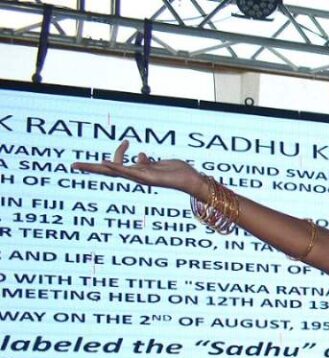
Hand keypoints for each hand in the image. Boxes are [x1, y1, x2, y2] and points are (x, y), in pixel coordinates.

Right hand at [70, 140, 202, 192]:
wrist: (190, 179)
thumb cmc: (176, 172)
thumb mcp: (157, 164)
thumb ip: (145, 161)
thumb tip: (139, 155)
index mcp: (137, 172)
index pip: (115, 167)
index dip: (108, 159)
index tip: (123, 143)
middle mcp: (136, 176)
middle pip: (108, 171)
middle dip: (90, 168)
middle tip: (73, 165)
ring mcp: (140, 178)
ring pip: (115, 171)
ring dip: (100, 167)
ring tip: (84, 164)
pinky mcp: (148, 178)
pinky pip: (129, 171)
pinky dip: (117, 167)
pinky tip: (106, 163)